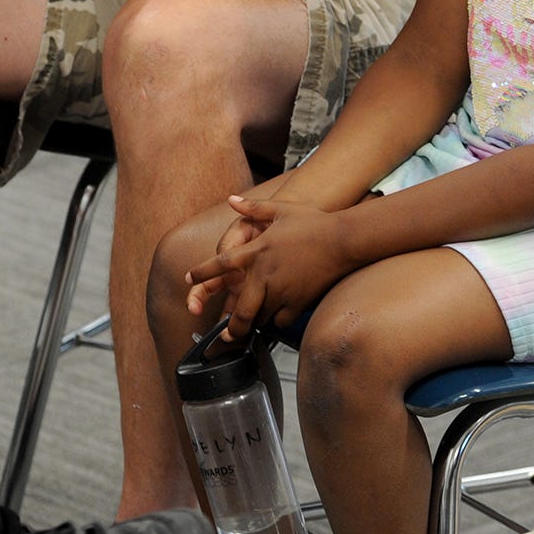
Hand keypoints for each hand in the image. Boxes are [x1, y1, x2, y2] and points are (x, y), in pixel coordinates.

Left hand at [184, 196, 356, 339]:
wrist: (344, 240)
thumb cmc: (314, 223)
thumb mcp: (281, 209)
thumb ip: (253, 208)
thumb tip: (232, 199)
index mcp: (257, 251)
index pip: (221, 265)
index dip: (202, 273)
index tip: (189, 280)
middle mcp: (265, 274)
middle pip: (240, 310)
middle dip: (232, 326)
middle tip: (226, 334)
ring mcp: (282, 291)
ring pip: (260, 317)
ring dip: (254, 321)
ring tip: (251, 325)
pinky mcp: (298, 302)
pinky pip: (281, 319)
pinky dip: (277, 319)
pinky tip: (279, 315)